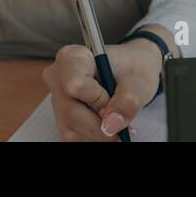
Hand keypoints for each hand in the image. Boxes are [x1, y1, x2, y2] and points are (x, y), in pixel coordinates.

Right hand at [42, 39, 163, 141]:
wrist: (131, 75)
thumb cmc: (132, 70)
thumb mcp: (138, 80)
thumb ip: (128, 100)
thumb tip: (112, 124)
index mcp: (73, 57)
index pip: (75, 85)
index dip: (98, 99)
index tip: (113, 97)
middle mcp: (58, 79)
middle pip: (72, 115)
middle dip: (102, 123)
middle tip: (120, 115)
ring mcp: (57, 102)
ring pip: (73, 132)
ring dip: (101, 134)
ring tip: (116, 118)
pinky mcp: (61, 120)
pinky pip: (75, 139)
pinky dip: (96, 138)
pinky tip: (108, 127)